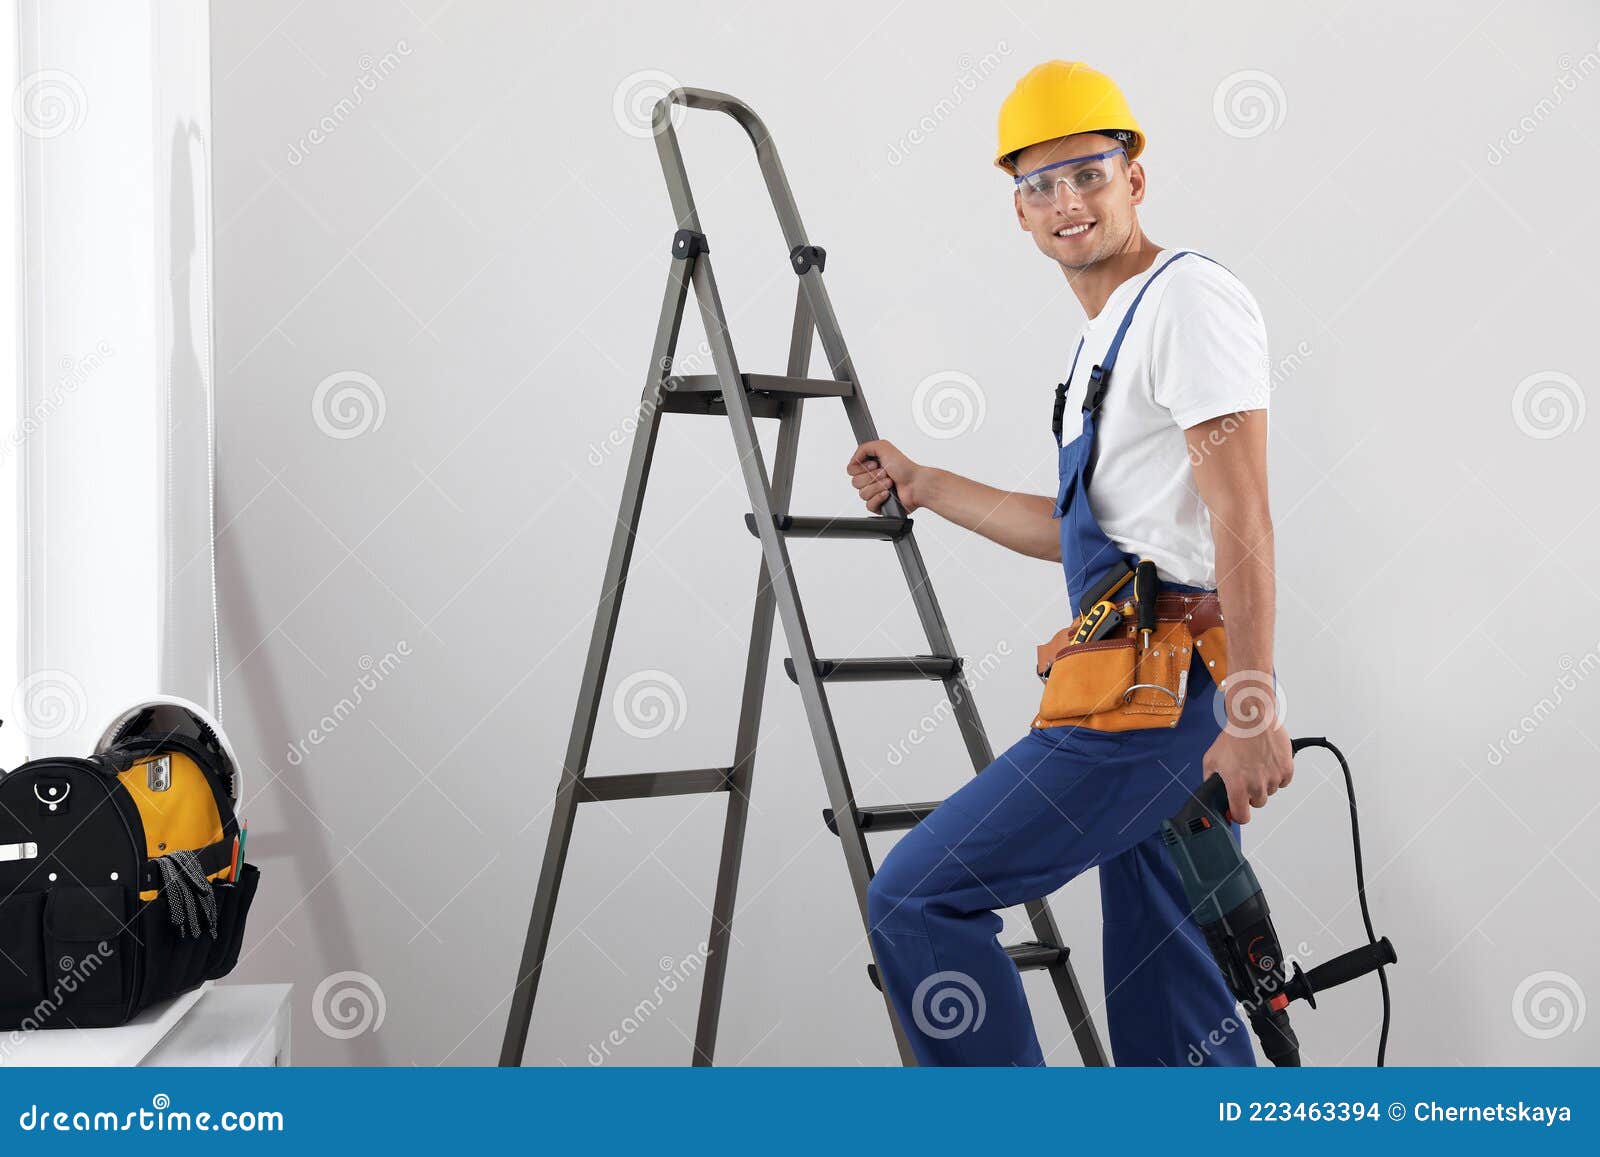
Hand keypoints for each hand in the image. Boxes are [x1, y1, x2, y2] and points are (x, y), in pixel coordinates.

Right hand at [847, 439, 928, 512]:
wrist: (916, 484)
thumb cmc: (905, 468)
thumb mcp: (883, 447)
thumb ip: (863, 448)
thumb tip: (853, 459)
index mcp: (870, 466)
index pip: (851, 470)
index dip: (861, 468)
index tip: (874, 464)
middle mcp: (872, 479)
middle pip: (855, 482)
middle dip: (872, 477)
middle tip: (885, 473)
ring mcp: (875, 493)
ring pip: (862, 494)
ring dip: (877, 486)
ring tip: (890, 483)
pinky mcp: (879, 506)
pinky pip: (869, 505)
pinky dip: (879, 498)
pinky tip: (888, 494)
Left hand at [1201, 703, 1292, 824]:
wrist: (1253, 719)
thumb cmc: (1233, 737)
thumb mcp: (1211, 759)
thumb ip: (1210, 779)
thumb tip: (1211, 791)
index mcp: (1237, 786)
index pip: (1242, 816)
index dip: (1239, 815)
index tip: (1239, 811)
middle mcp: (1257, 785)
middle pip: (1258, 803)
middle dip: (1252, 794)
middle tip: (1247, 777)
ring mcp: (1273, 778)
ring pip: (1271, 791)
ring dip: (1265, 783)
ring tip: (1257, 764)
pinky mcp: (1286, 769)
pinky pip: (1283, 781)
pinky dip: (1278, 775)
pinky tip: (1269, 761)